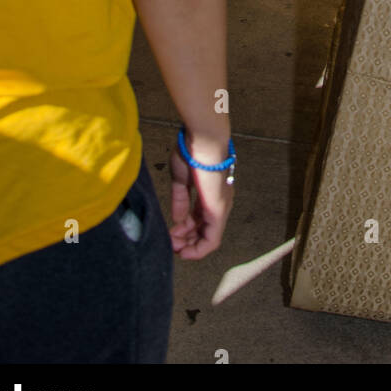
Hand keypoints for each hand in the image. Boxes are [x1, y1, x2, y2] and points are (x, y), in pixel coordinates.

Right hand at [168, 141, 233, 259]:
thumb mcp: (181, 179)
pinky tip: (184, 251)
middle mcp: (219, 202)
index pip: (200, 217)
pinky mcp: (218, 211)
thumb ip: (180, 200)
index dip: (185, 228)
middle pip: (204, 230)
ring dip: (190, 246)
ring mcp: (220, 207)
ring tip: (174, 246)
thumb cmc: (192, 151)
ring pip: (208, 238)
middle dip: (186, 239)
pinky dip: (198, 250)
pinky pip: (211, 240)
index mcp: (210, 192)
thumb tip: (178, 220)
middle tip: (171, 242)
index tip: (171, 231)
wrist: (203, 139)